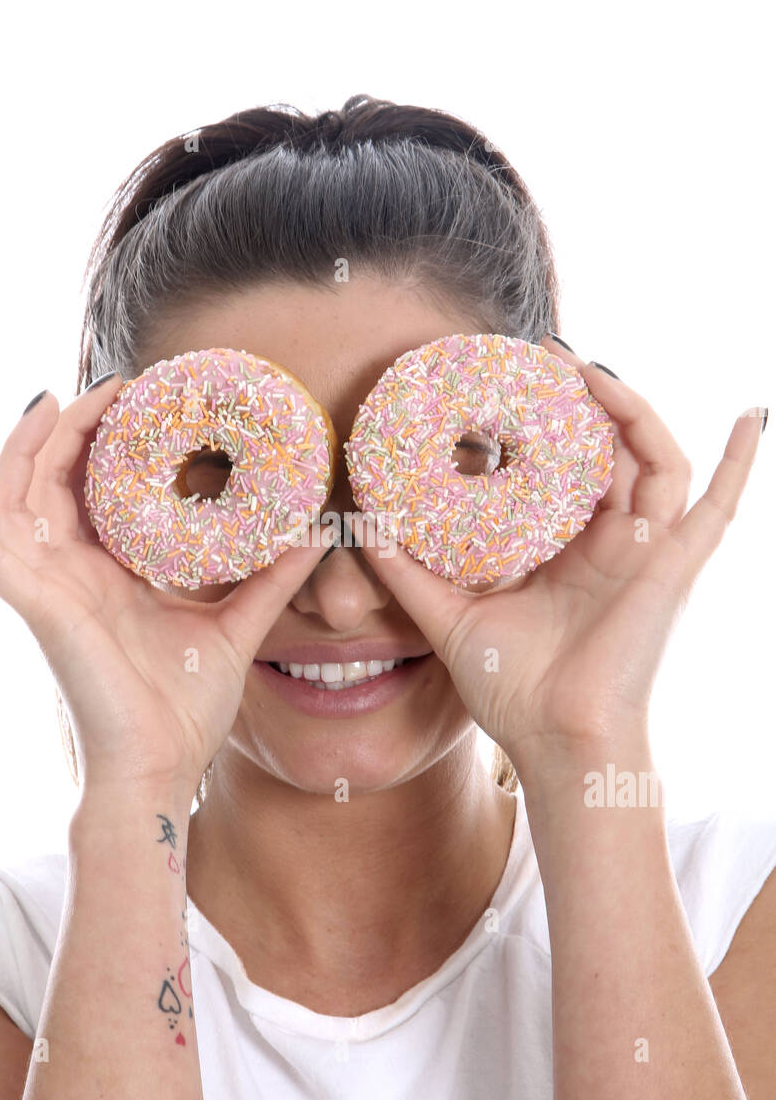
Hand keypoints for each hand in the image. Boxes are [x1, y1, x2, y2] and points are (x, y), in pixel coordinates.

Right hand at [0, 377, 324, 809]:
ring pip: (15, 499)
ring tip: (51, 398)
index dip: (106, 440)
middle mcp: (72, 574)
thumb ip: (270, 578)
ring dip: (26, 445)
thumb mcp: (236, 626)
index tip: (143, 398)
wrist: (163, 768)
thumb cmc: (186, 710)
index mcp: (110, 574)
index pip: (93, 490)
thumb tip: (316, 530)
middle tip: (113, 385)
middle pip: (51, 480)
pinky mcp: (38, 609)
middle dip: (72, 427)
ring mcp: (49, 589)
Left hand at [358, 337, 765, 767]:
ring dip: (629, 407)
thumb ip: (408, 573)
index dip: (543, 423)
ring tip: (588, 370)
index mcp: (565, 552)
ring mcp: (649, 550)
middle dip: (582, 397)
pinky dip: (742, 460)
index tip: (506, 380)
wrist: (558, 742)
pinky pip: (720, 502)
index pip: (561, 469)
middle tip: (542, 356)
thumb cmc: (515, 692)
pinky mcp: (676, 564)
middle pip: (608, 450)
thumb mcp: (449, 619)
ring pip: (653, 457)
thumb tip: (361, 525)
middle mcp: (611, 543)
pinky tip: (751, 416)